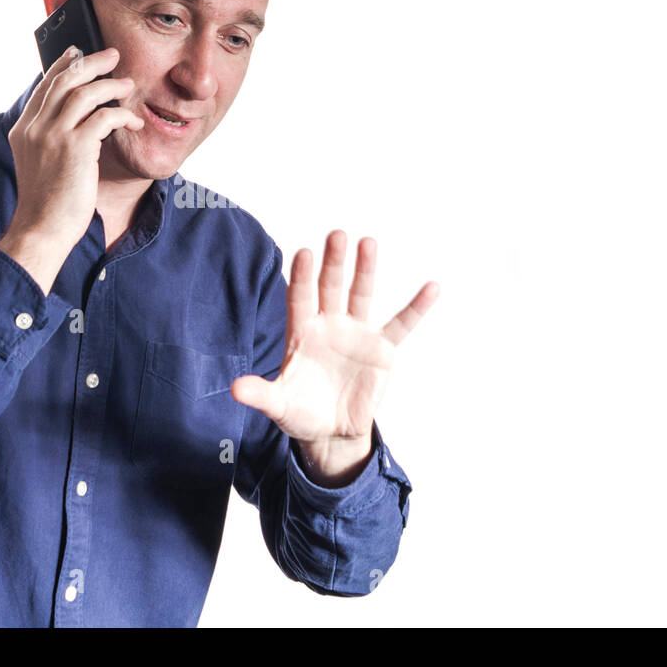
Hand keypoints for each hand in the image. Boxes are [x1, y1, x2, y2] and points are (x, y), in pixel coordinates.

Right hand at [0, 46, 143, 289]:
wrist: (42, 229)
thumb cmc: (46, 202)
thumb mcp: (39, 163)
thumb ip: (49, 138)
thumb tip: (75, 118)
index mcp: (23, 129)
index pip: (44, 86)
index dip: (62, 65)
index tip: (78, 52)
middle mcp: (35, 127)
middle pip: (64, 80)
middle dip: (91, 63)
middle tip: (112, 55)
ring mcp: (53, 136)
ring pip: (84, 92)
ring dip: (111, 85)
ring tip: (129, 85)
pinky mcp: (76, 148)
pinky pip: (104, 117)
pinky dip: (122, 114)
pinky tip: (133, 120)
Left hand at [230, 231, 438, 485]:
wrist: (331, 432)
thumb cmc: (301, 412)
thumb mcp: (279, 405)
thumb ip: (260, 394)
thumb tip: (235, 389)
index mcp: (301, 333)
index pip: (300, 298)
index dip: (302, 277)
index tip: (303, 253)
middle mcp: (329, 325)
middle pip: (330, 287)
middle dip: (333, 263)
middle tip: (337, 234)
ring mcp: (356, 334)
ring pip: (361, 295)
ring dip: (365, 270)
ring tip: (368, 242)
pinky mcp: (381, 350)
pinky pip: (401, 325)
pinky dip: (417, 308)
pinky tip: (432, 288)